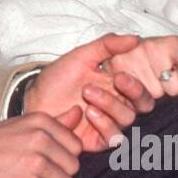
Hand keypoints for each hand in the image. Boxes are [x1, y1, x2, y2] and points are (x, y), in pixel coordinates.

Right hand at [0, 107, 84, 177]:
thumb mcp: (22, 125)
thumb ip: (55, 122)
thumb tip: (79, 112)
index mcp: (40, 121)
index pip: (75, 145)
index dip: (62, 156)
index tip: (44, 158)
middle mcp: (39, 139)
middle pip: (73, 166)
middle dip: (58, 174)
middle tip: (35, 173)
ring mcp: (35, 163)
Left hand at [25, 33, 156, 152]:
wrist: (35, 99)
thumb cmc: (57, 78)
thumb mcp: (82, 56)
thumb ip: (108, 45)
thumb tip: (136, 38)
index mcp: (118, 86)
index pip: (142, 88)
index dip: (138, 83)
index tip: (120, 74)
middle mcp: (118, 104)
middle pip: (143, 105)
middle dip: (134, 92)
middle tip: (115, 80)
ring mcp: (109, 122)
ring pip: (128, 119)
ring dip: (111, 104)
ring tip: (88, 93)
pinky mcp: (98, 139)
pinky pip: (114, 137)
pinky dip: (105, 124)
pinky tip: (88, 113)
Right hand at [96, 35, 177, 105]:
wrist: (124, 50)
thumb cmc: (159, 56)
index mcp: (173, 43)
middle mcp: (152, 47)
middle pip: (175, 87)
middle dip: (172, 89)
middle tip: (164, 83)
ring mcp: (134, 58)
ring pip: (156, 96)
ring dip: (154, 96)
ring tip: (148, 85)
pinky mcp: (117, 69)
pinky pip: (136, 97)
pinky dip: (138, 99)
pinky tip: (137, 91)